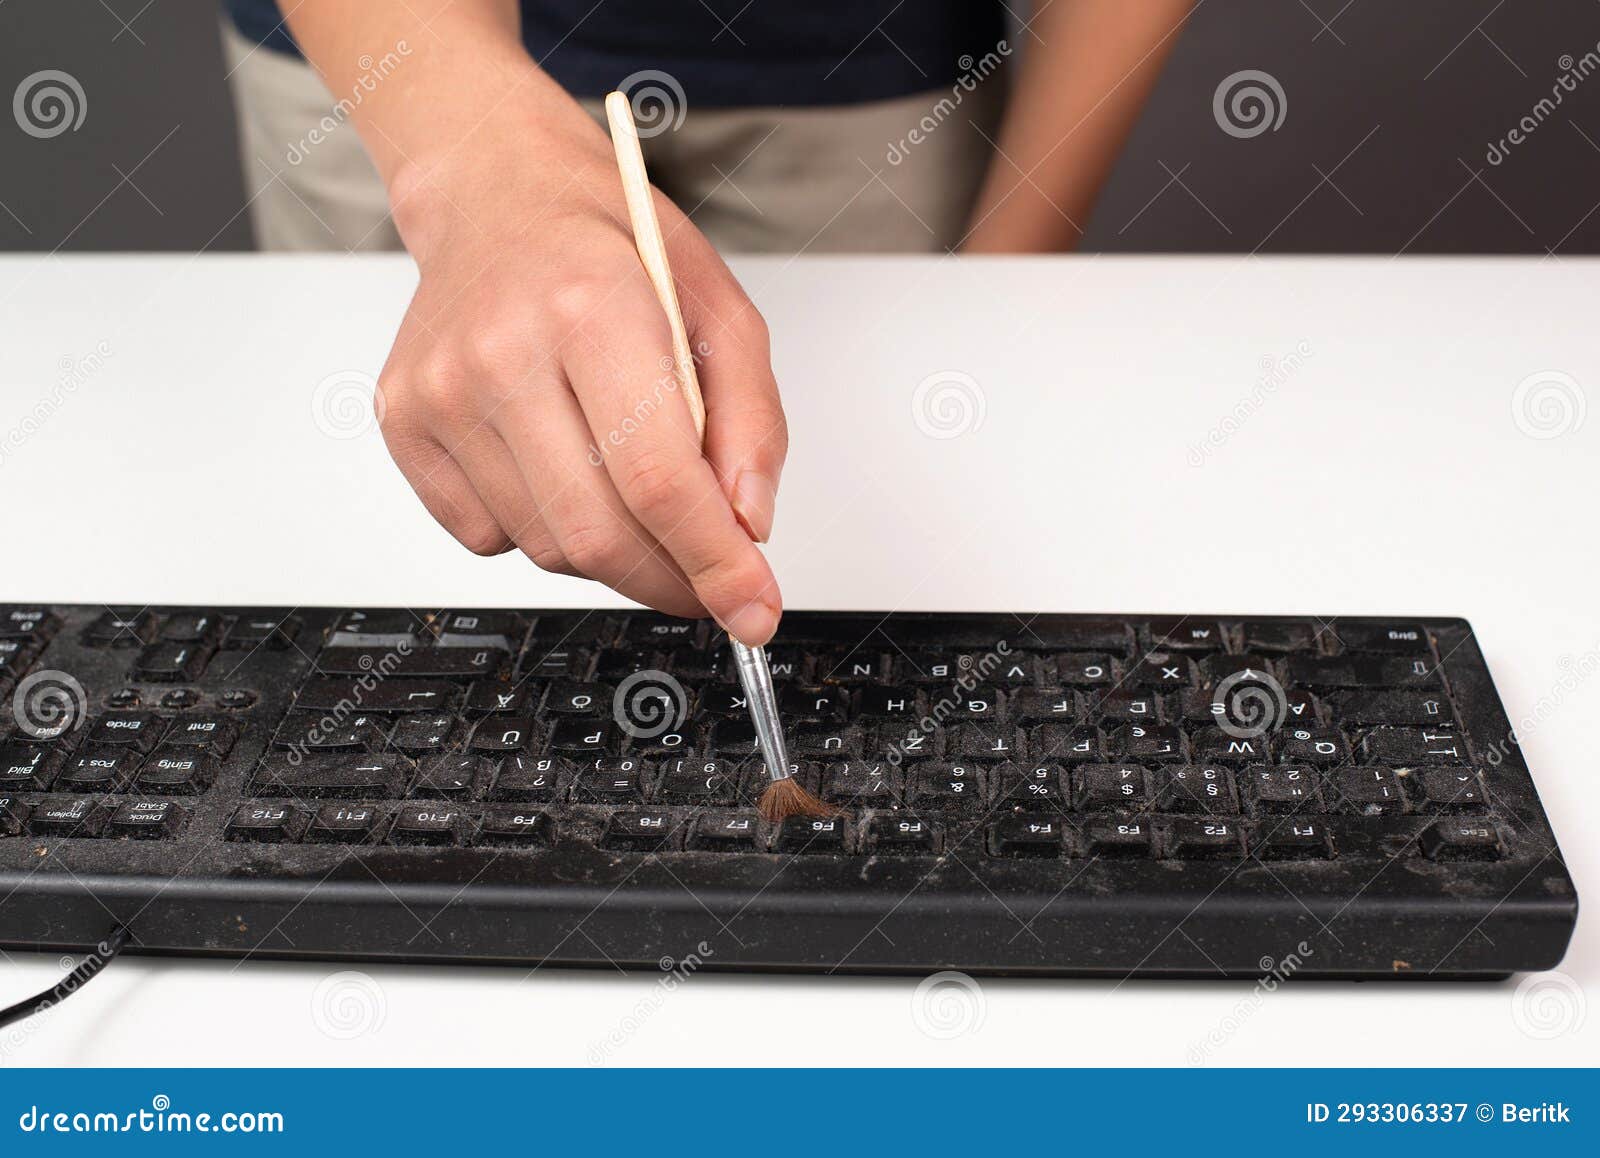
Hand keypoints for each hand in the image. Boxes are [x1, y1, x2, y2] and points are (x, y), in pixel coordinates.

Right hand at [375, 100, 786, 644]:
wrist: (494, 194)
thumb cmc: (609, 244)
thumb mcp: (719, 307)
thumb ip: (752, 421)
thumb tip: (747, 526)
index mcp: (591, 308)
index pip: (658, 480)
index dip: (714, 564)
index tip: (752, 610)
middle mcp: (500, 352)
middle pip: (598, 534)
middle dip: (671, 580)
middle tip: (710, 578)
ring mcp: (440, 393)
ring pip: (546, 547)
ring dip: (611, 552)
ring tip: (630, 488)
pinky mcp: (402, 424)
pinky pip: (488, 537)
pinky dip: (543, 529)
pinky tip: (560, 465)